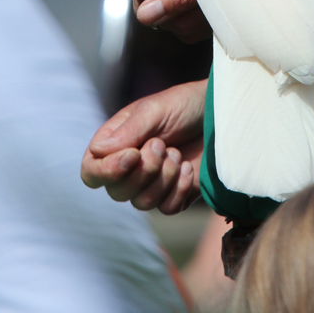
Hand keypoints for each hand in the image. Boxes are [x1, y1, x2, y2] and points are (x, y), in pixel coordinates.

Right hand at [81, 80, 207, 213]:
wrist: (220, 112)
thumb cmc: (183, 104)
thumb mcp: (155, 109)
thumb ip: (129, 130)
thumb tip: (98, 152)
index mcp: (117, 143)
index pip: (92, 171)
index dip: (108, 171)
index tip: (133, 155)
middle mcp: (130, 167)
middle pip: (117, 192)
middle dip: (144, 170)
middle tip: (162, 144)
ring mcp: (152, 183)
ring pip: (142, 203)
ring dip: (163, 177)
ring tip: (176, 153)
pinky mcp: (175, 195)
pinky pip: (167, 208)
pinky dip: (179, 189)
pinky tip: (188, 168)